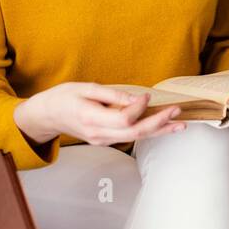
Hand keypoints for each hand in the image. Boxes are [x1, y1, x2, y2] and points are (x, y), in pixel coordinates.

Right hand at [13, 82, 187, 146]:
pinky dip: (149, 131)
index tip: (149, 95)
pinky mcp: (106, 140)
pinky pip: (130, 137)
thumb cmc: (64, 97)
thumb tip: (137, 99)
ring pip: (136, 138)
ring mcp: (103, 140)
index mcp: (91, 118)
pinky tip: (164, 125)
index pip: (123, 118)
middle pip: (135, 133)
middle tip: (178, 111)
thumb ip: (111, 95)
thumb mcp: (84, 88)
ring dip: (159, 130)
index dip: (139, 108)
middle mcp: (99, 134)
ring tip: (181, 124)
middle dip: (159, 122)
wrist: (47, 116)